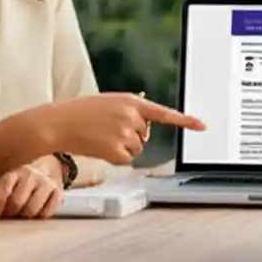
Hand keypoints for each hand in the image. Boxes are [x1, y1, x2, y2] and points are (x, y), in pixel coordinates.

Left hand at [0, 157, 63, 219]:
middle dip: (11, 214)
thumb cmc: (19, 183)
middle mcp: (30, 175)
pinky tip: (37, 214)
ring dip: (26, 217)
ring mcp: (46, 183)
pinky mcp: (58, 191)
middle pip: (17, 201)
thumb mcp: (1, 186)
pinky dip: (41, 215)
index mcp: (13, 173)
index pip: (2, 191)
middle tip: (9, 217)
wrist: (49, 168)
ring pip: (33, 208)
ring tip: (23, 216)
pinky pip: (49, 210)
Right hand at [40, 93, 205, 163]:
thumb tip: (146, 125)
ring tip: (102, 137)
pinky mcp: (117, 150)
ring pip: (137, 149)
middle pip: (145, 135)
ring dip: (123, 147)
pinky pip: (126, 159)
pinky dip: (115, 157)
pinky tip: (100, 147)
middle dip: (131, 135)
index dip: (185, 121)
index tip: (202, 127)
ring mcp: (125, 134)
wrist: (58, 122)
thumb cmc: (81, 112)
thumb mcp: (109, 102)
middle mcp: (132, 116)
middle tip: (108, 130)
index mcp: (131, 101)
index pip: (164, 113)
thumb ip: (130, 109)